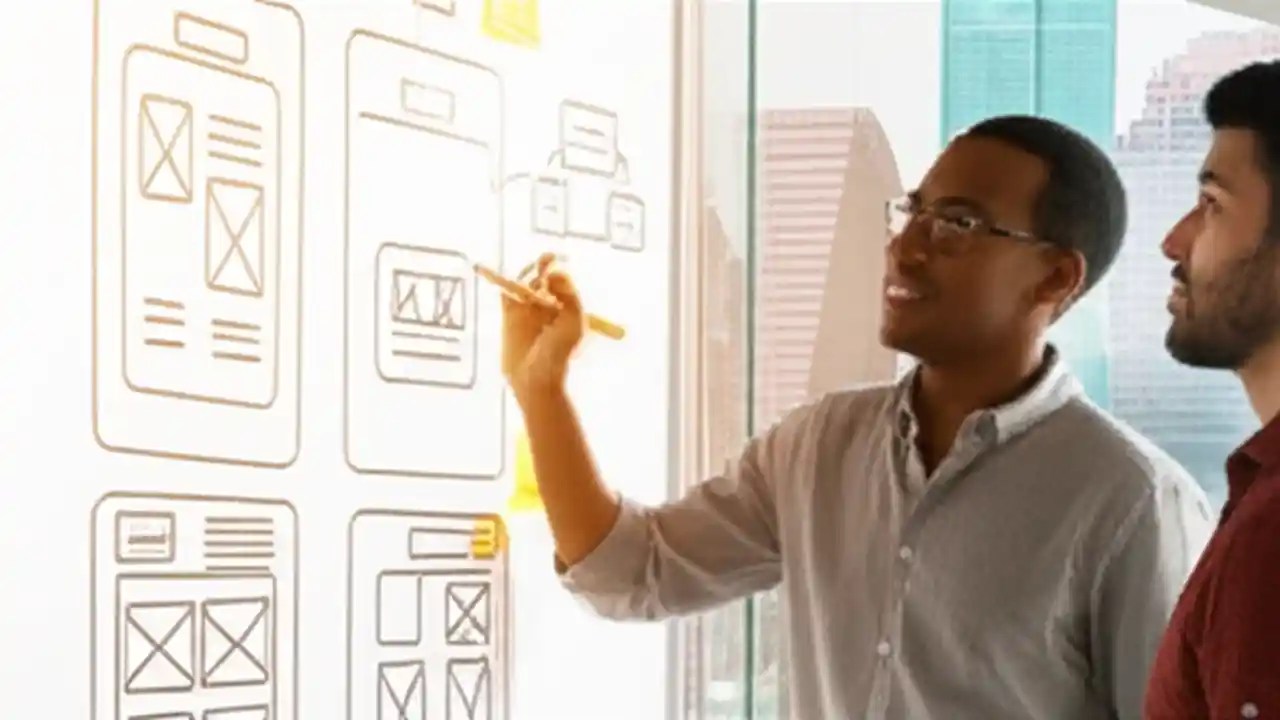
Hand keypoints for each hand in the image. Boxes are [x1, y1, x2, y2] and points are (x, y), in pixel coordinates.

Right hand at [502, 252, 585, 397]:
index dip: (553, 265)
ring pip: (522, 280)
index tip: (550, 264)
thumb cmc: (559, 353)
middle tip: (539, 278)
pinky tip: (492, 271)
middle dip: (538, 269)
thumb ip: (569, 295)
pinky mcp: (509, 315)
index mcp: (566, 303)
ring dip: (523, 275)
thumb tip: (554, 272)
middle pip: (539, 273)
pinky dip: (500, 280)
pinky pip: (504, 292)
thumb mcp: (574, 323)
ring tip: (528, 289)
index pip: (559, 275)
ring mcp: (527, 307)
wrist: (536, 378)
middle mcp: (546, 302)